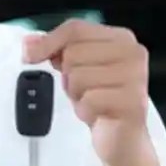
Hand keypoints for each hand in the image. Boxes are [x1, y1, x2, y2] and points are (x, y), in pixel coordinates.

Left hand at [23, 19, 153, 165]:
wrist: (122, 137)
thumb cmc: (99, 98)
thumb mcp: (74, 68)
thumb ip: (54, 49)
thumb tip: (28, 42)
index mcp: (121, 38)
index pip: (75, 28)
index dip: (47, 42)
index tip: (30, 56)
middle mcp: (134, 53)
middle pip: (73, 53)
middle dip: (69, 77)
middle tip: (85, 90)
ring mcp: (137, 77)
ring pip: (78, 76)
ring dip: (77, 95)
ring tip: (93, 101)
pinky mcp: (133, 102)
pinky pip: (89, 100)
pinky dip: (85, 110)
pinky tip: (98, 114)